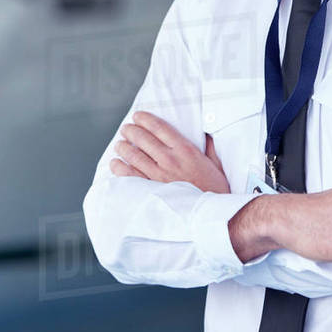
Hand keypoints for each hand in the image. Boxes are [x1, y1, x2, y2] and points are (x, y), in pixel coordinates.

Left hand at [109, 111, 229, 193]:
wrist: (210, 216)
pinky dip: (119, 168)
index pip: (159, 127)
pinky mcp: (151, 191)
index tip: (137, 116)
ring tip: (119, 145)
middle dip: (131, 131)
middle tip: (125, 129)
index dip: (145, 119)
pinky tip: (115, 164)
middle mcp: (170, 160)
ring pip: (133, 155)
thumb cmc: (215, 191)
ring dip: (123, 147)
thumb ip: (209, 148)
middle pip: (143, 139)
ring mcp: (158, 176)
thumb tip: (206, 136)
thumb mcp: (216, 165)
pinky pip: (129, 176)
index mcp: (185, 150)